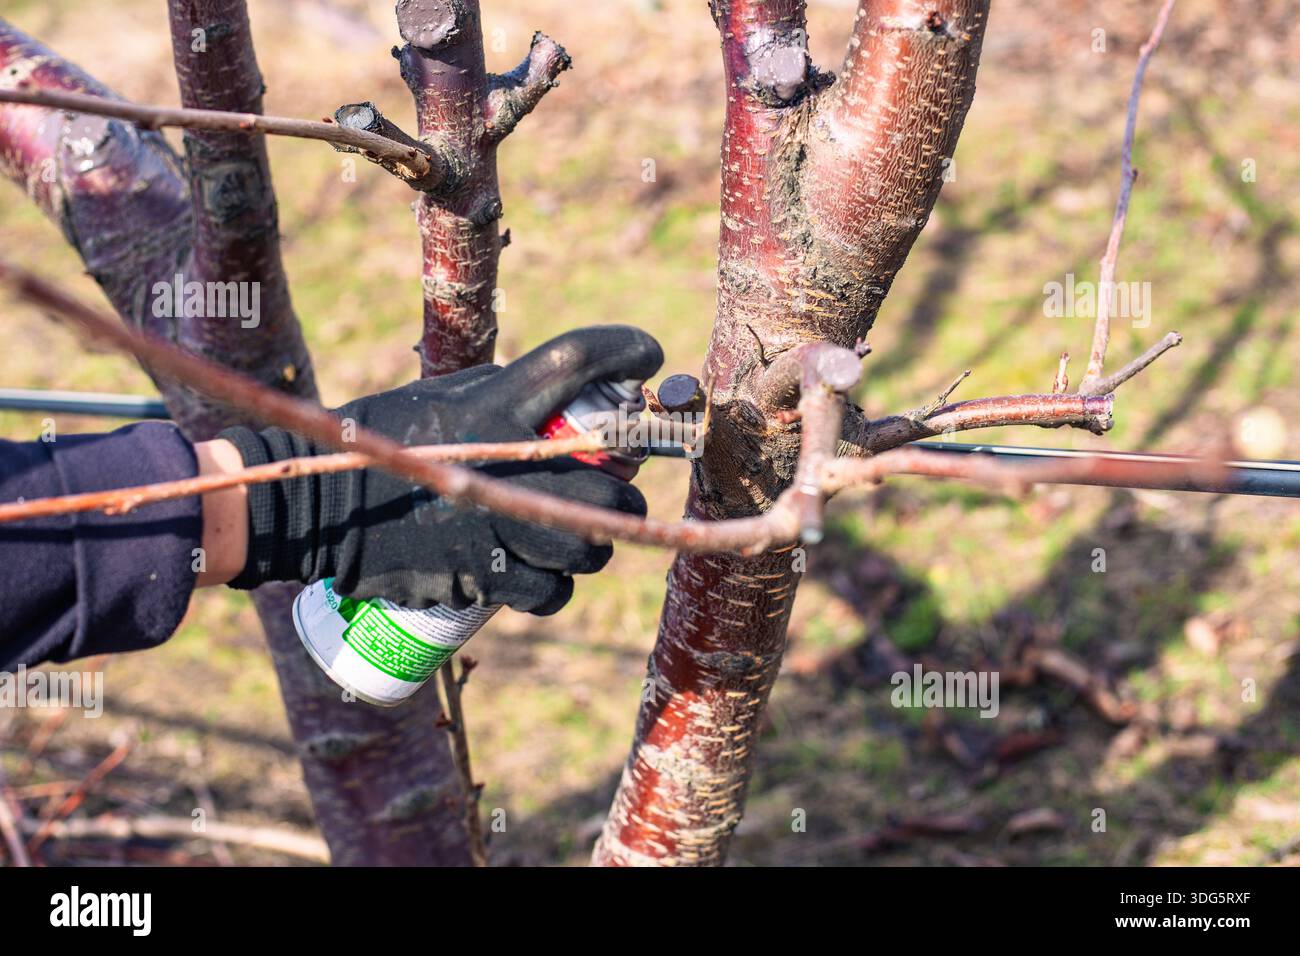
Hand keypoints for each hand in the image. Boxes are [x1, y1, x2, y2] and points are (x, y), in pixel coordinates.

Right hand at [216, 325, 662, 612]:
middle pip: (610, 484)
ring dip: (592, 542)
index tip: (648, 354)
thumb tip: (567, 397)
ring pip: (590, 546)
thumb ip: (504, 396)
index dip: (626, 349)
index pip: (577, 361)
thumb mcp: (441, 398)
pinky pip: (552, 591)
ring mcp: (496, 524)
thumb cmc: (379, 442)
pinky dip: (554, 586)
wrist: (317, 509)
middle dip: (622, 490)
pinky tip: (541, 572)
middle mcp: (502, 460)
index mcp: (492, 403)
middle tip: (611, 485)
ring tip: (573, 532)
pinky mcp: (484, 574)